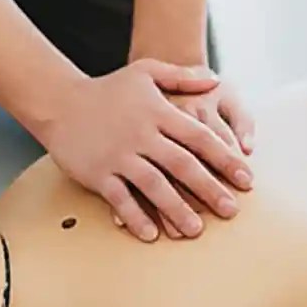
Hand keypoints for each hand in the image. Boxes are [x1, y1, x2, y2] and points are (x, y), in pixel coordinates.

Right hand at [33, 59, 253, 241]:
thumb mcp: (146, 72)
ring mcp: (119, 155)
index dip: (225, 159)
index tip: (246, 180)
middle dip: (210, 189)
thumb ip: (182, 76)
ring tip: (197, 229)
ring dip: (177, 209)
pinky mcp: (98, 172)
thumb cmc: (107, 88)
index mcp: (158, 112)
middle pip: (182, 165)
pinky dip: (136, 217)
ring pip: (154, 185)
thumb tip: (214, 80)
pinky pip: (120, 199)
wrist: (60, 102)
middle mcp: (141, 135)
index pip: (199, 137)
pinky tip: (151, 234)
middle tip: (232, 211)